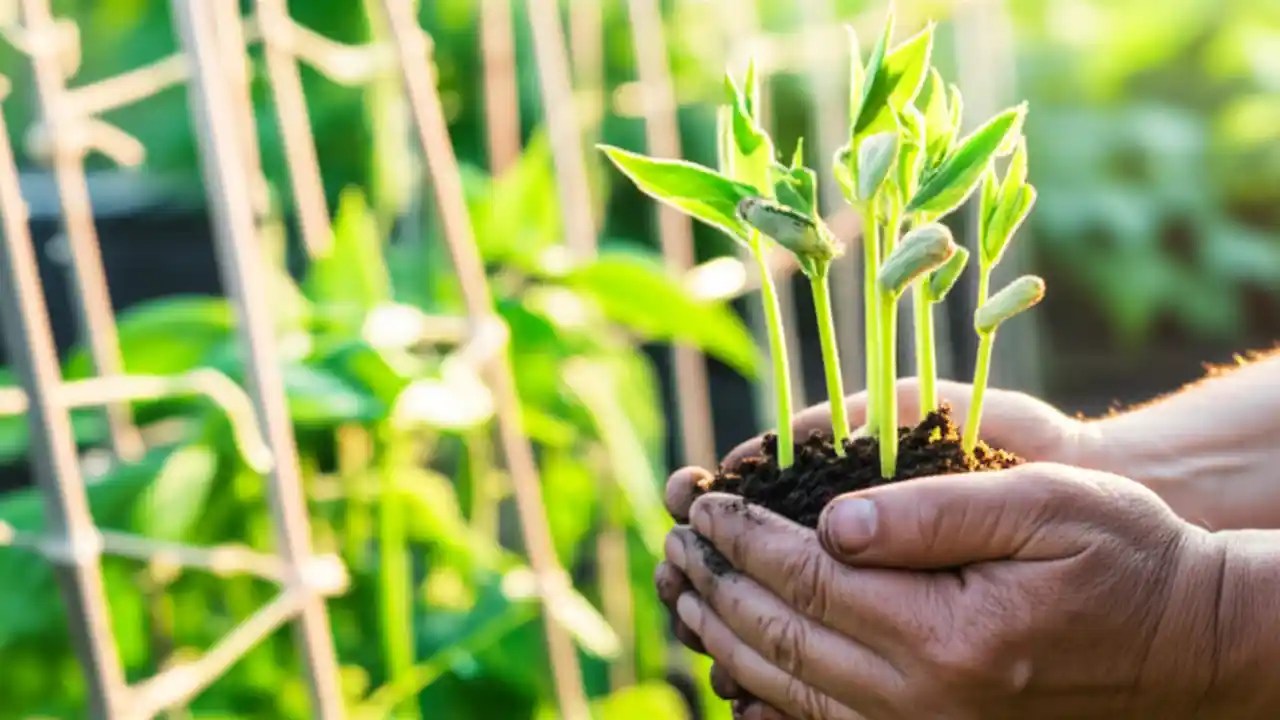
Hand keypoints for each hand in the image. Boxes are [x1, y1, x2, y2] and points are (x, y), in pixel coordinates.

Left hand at [656, 379, 1087, 713]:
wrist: (1186, 645)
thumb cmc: (1123, 556)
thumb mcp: (1043, 506)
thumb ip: (931, 512)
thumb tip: (829, 520)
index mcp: (948, 634)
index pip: (809, 580)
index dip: (747, 538)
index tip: (707, 503)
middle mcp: (927, 699)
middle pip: (784, 640)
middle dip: (719, 586)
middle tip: (675, 543)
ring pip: (792, 690)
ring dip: (728, 639)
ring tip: (687, 596)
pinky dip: (769, 699)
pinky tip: (737, 672)